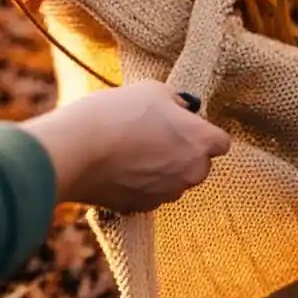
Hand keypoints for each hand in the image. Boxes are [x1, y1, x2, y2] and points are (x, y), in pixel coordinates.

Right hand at [20, 80, 230, 213]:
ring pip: (173, 181)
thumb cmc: (118, 113)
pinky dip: (139, 184)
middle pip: (198, 164)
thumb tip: (181, 108)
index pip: (221, 142)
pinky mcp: (141, 207)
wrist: (76, 149)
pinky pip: (149, 194)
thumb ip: (176, 102)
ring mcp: (167, 194)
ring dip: (161, 169)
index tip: (181, 124)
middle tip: (153, 135)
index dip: (202, 131)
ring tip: (130, 150)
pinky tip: (118, 167)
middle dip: (183, 153)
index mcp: (201, 143)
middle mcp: (192, 173)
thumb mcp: (153, 90)